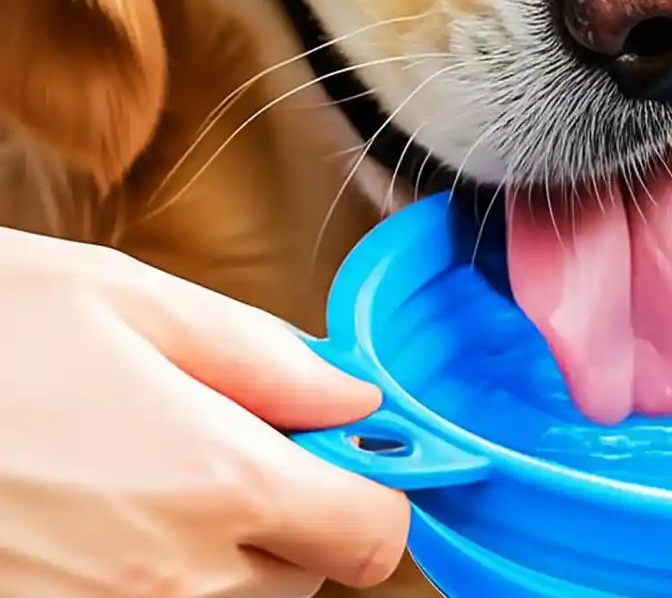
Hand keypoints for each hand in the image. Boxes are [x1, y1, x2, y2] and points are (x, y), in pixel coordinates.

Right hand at [0, 228, 408, 595]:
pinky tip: (98, 521)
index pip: (372, 533)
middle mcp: (176, 584)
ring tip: (142, 476)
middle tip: (221, 446)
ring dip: (224, 554)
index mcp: (217, 485)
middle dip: (291, 516)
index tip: (345, 456)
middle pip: (309, 575)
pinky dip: (155, 582)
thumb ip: (268, 358)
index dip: (372, 491)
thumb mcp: (130, 303)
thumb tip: (356, 398)